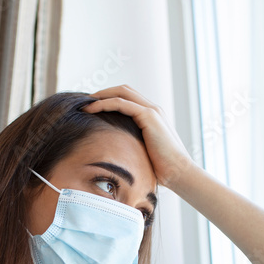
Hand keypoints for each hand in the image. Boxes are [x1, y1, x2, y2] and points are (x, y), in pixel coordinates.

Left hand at [80, 85, 197, 191]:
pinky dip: (104, 104)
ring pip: (121, 92)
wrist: (179, 173)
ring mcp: (151, 110)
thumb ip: (132, 146)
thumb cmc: (162, 169)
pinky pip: (121, 103)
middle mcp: (152, 109)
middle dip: (102, 93)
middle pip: (123, 90)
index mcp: (151, 116)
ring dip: (100, 95)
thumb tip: (115, 153)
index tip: (91, 107)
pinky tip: (90, 109)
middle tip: (85, 102)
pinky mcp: (149, 116)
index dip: (108, 98)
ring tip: (84, 104)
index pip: (127, 98)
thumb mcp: (143, 153)